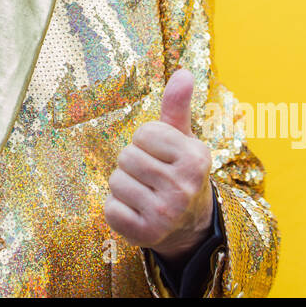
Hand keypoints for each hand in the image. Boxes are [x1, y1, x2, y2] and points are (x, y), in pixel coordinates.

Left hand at [103, 68, 213, 262]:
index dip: (147, 142)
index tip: (161, 155)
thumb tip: (184, 72)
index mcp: (195, 158)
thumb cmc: (179, 171)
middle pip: (127, 157)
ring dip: (124, 186)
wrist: (189, 224)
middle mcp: (183, 187)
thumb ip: (178, 106)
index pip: (144, 133)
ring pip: (116, 181)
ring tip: (145, 193)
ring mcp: (165, 214)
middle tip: (151, 177)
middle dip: (133, 164)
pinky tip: (137, 212)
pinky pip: (110, 209)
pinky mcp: (146, 235)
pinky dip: (117, 210)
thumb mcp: (182, 139)